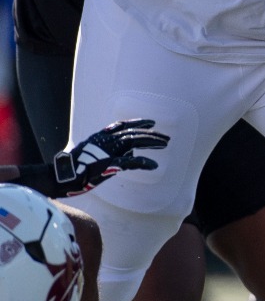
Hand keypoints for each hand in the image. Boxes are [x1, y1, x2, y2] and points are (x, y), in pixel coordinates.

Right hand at [17, 118, 168, 197]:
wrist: (61, 177)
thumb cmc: (76, 169)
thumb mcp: (94, 156)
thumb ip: (111, 153)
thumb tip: (130, 154)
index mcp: (99, 137)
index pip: (121, 126)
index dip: (137, 123)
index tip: (151, 123)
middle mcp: (104, 141)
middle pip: (132, 133)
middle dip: (150, 134)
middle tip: (166, 137)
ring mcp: (106, 151)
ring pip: (133, 142)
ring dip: (151, 142)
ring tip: (165, 143)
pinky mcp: (108, 164)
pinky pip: (130, 162)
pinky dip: (143, 163)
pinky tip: (154, 165)